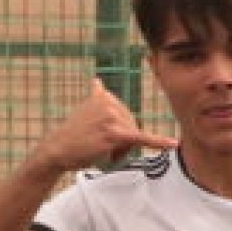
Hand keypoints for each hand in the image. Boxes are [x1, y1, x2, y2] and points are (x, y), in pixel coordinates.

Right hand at [34, 80, 174, 173]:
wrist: (58, 149)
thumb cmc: (74, 134)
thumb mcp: (87, 110)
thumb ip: (96, 96)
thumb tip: (96, 81)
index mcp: (105, 95)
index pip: (128, 118)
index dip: (117, 131)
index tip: (99, 133)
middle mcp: (109, 102)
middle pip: (133, 127)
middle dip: (120, 142)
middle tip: (98, 143)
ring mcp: (111, 117)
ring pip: (133, 139)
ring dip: (120, 150)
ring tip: (99, 147)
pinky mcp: (114, 133)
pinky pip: (141, 139)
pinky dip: (159, 142)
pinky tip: (173, 143)